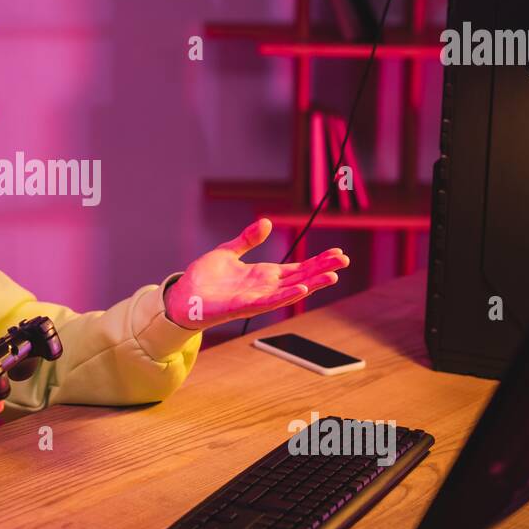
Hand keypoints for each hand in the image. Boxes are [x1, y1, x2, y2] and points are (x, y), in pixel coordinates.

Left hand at [162, 217, 350, 330]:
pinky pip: (269, 301)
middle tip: (345, 261)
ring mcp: (257, 298)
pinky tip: (301, 289)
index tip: (338, 253)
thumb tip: (266, 222)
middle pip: (301, 277)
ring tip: (332, 276)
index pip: (298, 268)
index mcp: (264, 275)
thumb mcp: (228, 251)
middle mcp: (265, 288)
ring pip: (290, 291)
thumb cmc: (205, 278)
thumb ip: (247, 239)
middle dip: (323, 270)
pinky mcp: (243, 306)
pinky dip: (285, 295)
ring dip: (312, 284)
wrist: (183, 297)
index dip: (318, 261)